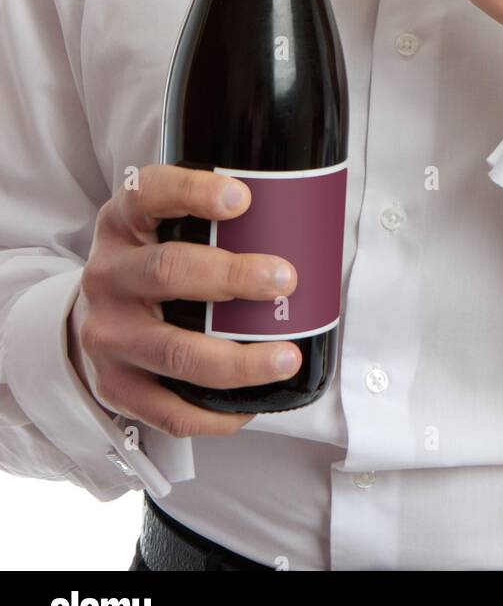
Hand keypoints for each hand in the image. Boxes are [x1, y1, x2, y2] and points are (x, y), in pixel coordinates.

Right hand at [66, 165, 300, 437]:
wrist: (93, 317)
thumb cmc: (151, 263)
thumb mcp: (163, 225)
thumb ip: (213, 219)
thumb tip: (304, 219)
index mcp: (122, 223)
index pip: (148, 194)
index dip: (193, 192)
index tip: (243, 198)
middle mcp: (108, 275)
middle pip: (167, 271)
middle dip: (232, 277)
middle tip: (284, 278)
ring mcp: (108, 334)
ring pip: (174, 351)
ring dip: (237, 360)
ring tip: (285, 357)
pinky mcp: (115, 386)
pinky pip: (169, 410)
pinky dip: (214, 413)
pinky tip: (250, 404)